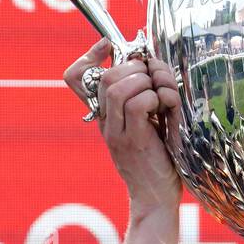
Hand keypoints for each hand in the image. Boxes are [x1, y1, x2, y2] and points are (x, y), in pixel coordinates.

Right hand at [64, 39, 182, 220]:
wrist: (156, 198)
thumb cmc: (158, 160)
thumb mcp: (148, 124)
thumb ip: (143, 100)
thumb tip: (152, 67)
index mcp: (104, 115)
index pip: (76, 77)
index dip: (91, 54)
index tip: (111, 45)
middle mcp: (105, 122)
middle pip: (105, 77)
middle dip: (134, 66)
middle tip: (154, 77)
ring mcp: (117, 132)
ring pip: (119, 87)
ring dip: (146, 81)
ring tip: (162, 94)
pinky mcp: (134, 141)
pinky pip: (137, 105)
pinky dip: (156, 97)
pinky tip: (166, 108)